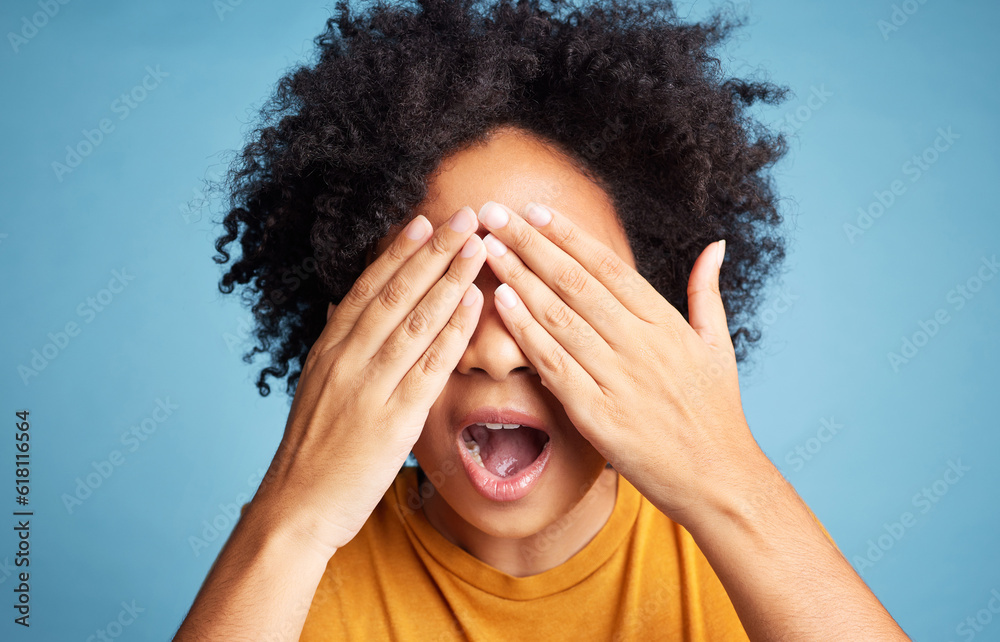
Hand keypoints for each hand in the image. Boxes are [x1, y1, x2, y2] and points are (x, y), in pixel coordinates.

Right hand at [251, 207, 485, 556]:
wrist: (296, 507)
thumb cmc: (312, 451)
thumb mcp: (316, 388)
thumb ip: (338, 350)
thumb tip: (349, 312)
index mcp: (327, 350)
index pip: (368, 289)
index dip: (398, 253)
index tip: (424, 221)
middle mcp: (346, 360)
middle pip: (395, 294)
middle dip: (432, 252)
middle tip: (462, 216)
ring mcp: (368, 388)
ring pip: (415, 321)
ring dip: (449, 280)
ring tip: (476, 247)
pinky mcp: (392, 420)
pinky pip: (428, 366)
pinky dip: (452, 332)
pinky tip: (473, 304)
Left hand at [474, 200, 769, 526]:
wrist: (719, 480)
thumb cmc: (716, 412)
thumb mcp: (718, 346)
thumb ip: (706, 293)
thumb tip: (714, 245)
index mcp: (665, 324)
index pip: (608, 267)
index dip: (568, 236)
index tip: (535, 211)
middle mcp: (641, 344)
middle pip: (575, 283)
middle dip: (530, 244)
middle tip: (495, 213)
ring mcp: (619, 379)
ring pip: (559, 317)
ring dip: (519, 279)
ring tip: (489, 250)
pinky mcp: (599, 415)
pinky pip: (554, 365)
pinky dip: (526, 332)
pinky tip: (500, 304)